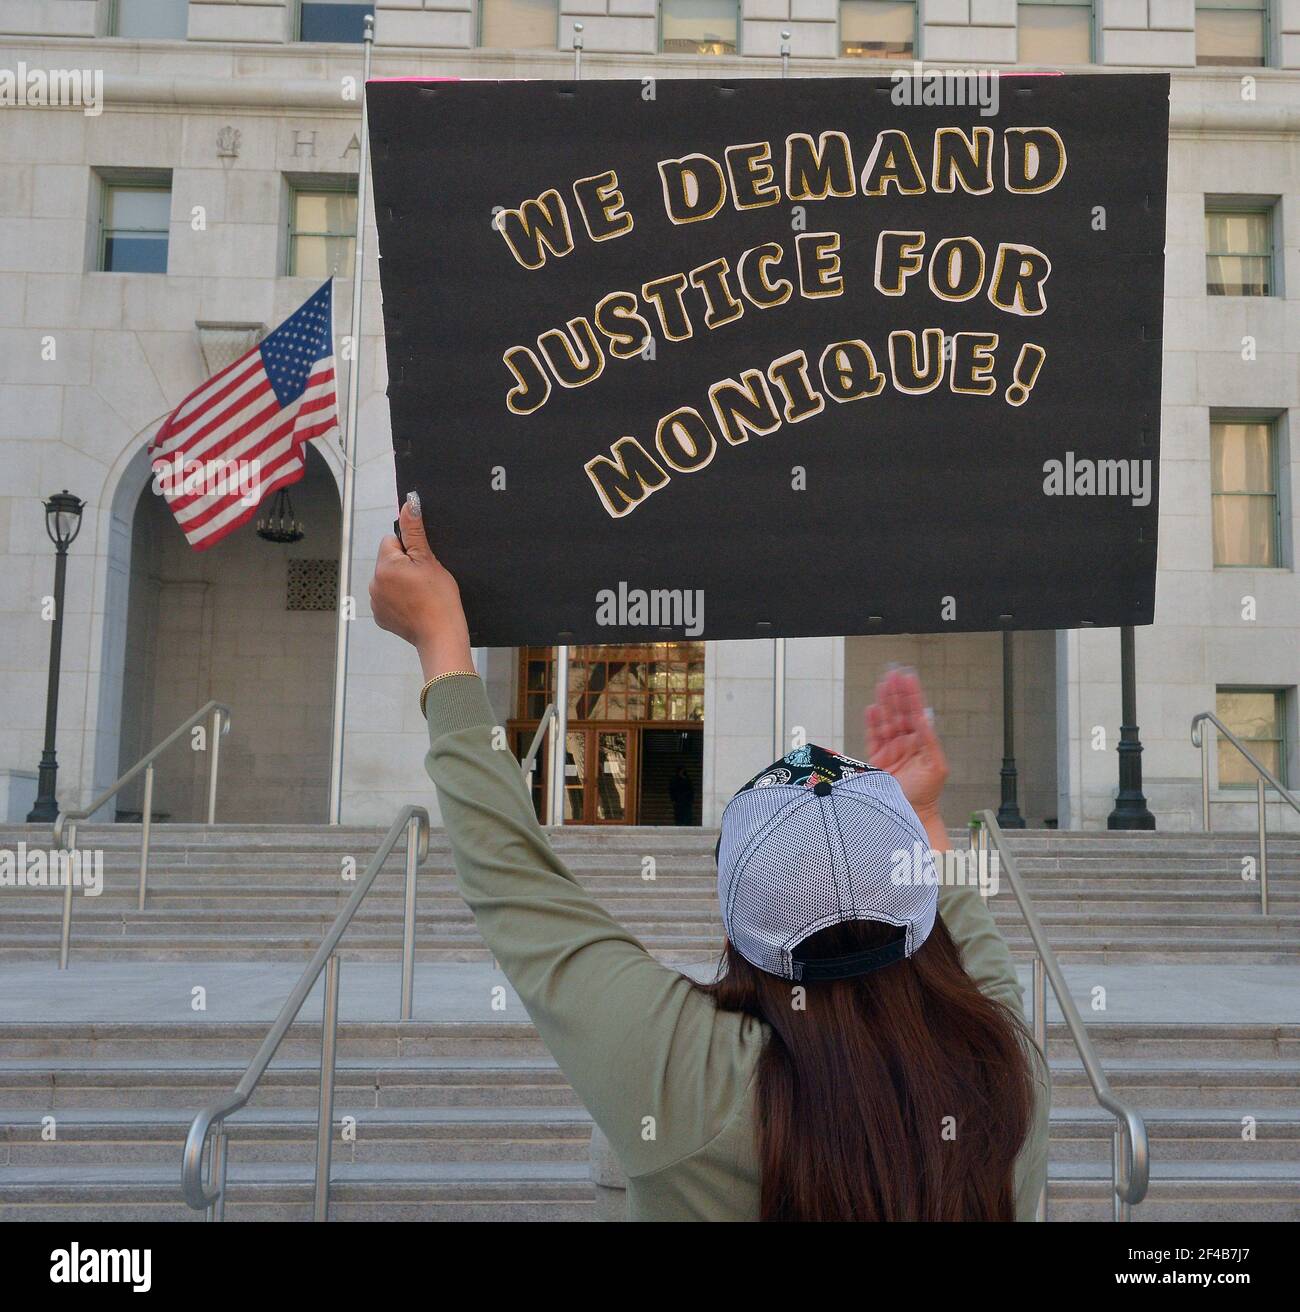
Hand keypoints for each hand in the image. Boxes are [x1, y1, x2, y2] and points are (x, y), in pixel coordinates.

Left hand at [369, 493, 473, 680]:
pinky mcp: (380, 616)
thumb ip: (415, 530)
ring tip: (421, 595)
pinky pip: (387, 599)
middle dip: (404, 565)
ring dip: (400, 582)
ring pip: (388, 580)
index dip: (410, 549)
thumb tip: (409, 503)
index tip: (423, 563)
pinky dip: (399, 600)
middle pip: (389, 561)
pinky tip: (414, 607)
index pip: (391, 541)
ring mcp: (375, 601)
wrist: (441, 635)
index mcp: (385, 565)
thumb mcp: (429, 560)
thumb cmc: (439, 598)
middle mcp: (373, 582)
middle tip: (425, 580)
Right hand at [865, 667, 948, 825]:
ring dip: (884, 702)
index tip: (907, 677)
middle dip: (896, 692)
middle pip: (899, 712)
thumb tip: (924, 718)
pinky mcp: (876, 760)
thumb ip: (929, 740)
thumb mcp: (936, 766)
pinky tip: (872, 708)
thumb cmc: (926, 794)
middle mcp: (905, 743)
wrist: (909, 815)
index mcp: (921, 742)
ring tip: (882, 684)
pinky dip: (871, 722)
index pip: (915, 712)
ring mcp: (890, 750)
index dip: (911, 694)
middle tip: (893, 673)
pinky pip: (872, 736)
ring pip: (885, 720)